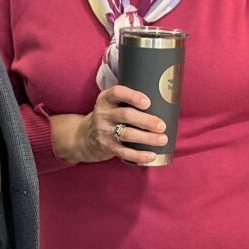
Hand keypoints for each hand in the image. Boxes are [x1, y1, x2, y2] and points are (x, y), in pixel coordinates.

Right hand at [51, 85, 167, 164]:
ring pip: (127, 134)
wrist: (83, 137)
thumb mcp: (111, 104)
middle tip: (162, 125)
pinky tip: (151, 155)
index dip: (132, 96)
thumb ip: (129, 100)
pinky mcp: (107, 147)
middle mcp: (103, 114)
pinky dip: (139, 155)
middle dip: (146, 120)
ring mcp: (104, 132)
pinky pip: (124, 152)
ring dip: (147, 138)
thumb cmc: (108, 117)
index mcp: (106, 99)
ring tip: (163, 139)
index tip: (148, 102)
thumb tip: (165, 99)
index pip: (117, 93)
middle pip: (126, 115)